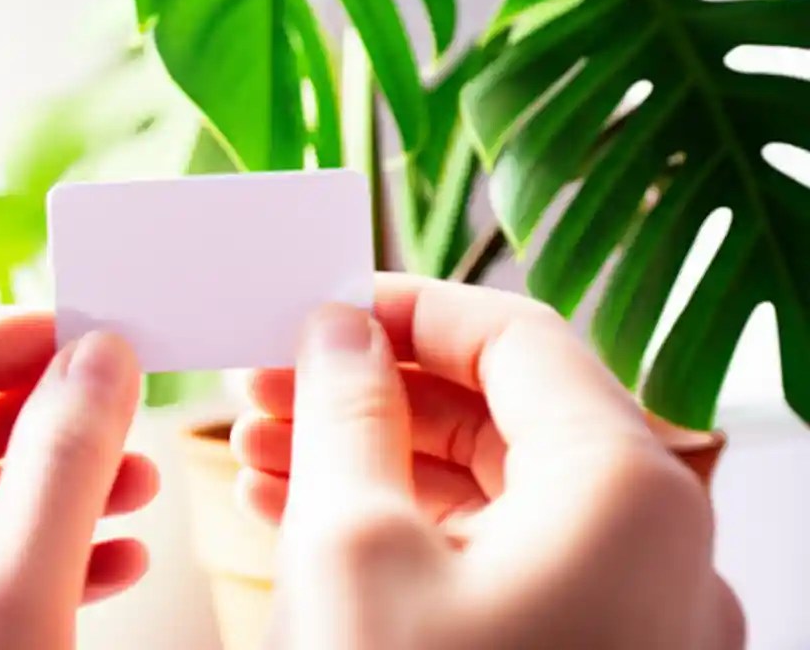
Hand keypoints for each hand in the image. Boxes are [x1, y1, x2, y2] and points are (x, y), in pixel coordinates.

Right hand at [231, 275, 743, 649]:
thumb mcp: (351, 550)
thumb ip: (346, 412)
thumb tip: (339, 333)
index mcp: (628, 491)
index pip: (517, 337)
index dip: (408, 306)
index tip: (325, 301)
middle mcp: (656, 548)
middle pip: (505, 416)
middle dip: (375, 390)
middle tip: (274, 379)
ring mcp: (630, 615)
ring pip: (493, 494)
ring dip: (377, 460)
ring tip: (262, 448)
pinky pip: (500, 565)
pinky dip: (408, 532)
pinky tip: (306, 515)